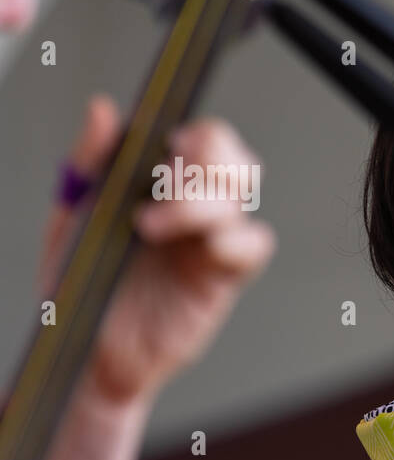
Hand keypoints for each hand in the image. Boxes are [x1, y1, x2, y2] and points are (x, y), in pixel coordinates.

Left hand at [39, 95, 276, 405]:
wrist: (87, 350)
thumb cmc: (79, 284)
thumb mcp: (72, 215)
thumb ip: (90, 161)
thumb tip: (105, 109)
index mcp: (161, 180)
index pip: (202, 137)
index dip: (194, 137)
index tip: (165, 152)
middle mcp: (194, 204)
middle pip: (234, 158)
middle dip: (203, 165)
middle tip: (160, 190)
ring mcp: (212, 239)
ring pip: (239, 197)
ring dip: (199, 204)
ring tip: (149, 228)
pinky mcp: (225, 275)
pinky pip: (255, 244)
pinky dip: (237, 240)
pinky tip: (206, 249)